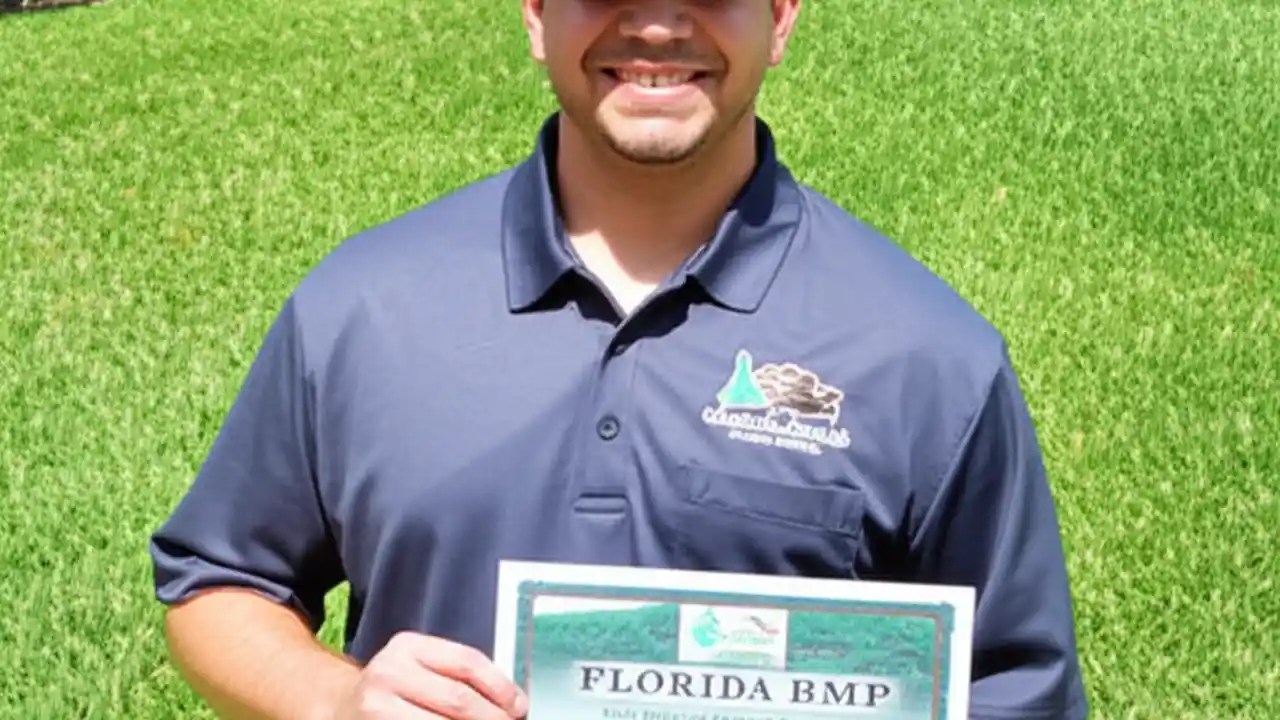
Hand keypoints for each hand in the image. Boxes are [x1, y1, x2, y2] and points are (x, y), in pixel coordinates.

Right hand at [327, 631, 527, 718]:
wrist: (341, 707)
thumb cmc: (396, 689)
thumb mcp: (421, 668)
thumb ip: (460, 677)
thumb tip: (513, 704)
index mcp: (408, 647)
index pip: (467, 662)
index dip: (500, 688)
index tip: (519, 707)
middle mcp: (388, 673)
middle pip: (458, 699)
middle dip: (492, 719)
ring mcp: (376, 708)